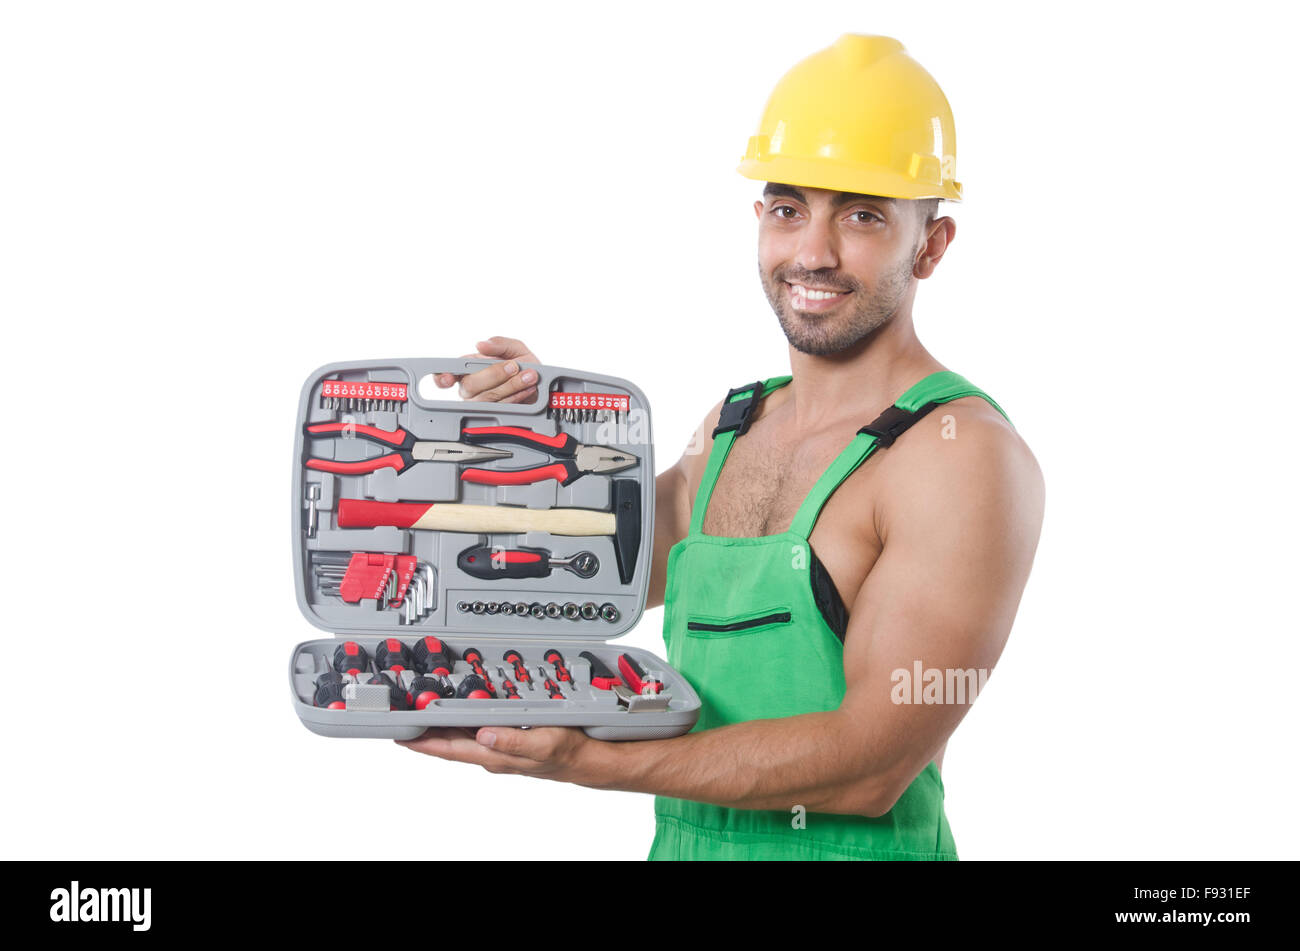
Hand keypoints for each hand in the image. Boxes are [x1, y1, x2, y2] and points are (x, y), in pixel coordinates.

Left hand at [396, 725, 602, 785]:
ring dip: (440, 731)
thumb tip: (483, 735)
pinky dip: (460, 726)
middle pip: (449, 745)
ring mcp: (498, 749)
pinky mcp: (506, 742)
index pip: (450, 749)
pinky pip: (475, 735)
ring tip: (419, 720)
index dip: (423, 743)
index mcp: (495, 754)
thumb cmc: (567, 752)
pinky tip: (456, 719)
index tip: (401, 736)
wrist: (587, 758)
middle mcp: (492, 753)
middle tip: (402, 723)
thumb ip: (513, 741)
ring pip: (460, 740)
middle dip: (424, 735)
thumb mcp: (543, 742)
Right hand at [434, 336, 540, 403]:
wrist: (543, 383)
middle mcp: (472, 388)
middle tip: (513, 366)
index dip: (443, 378)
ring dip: (510, 386)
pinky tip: (527, 388)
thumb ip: (499, 344)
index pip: (447, 374)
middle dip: (493, 375)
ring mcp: (483, 404)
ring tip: (528, 375)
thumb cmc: (523, 364)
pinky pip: (502, 409)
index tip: (448, 379)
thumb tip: (481, 345)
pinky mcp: (497, 415)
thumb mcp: (514, 348)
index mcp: (469, 369)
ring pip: (487, 399)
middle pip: (470, 386)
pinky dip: (517, 396)